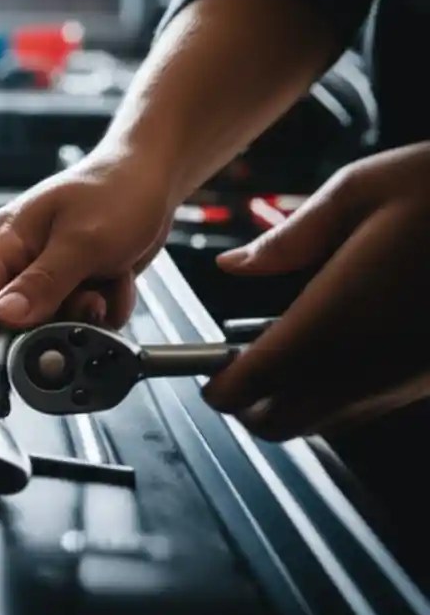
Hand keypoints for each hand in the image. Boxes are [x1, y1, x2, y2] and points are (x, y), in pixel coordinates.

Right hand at [0, 152, 177, 409]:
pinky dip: (104, 309)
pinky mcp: (67, 286)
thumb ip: (43, 282)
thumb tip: (4, 317)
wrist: (153, 175)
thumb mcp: (82, 239)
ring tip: (107, 282)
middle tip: (84, 312)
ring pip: (51, 328)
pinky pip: (78, 321)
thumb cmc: (115, 189)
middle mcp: (14, 263)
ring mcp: (41, 277)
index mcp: (2, 244)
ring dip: (86, 316)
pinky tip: (115, 278)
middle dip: (52, 328)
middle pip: (10, 327)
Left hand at [204, 142, 429, 439]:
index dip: (217, 384)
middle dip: (251, 403)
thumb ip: (288, 238)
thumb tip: (235, 265)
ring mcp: (406, 382)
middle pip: (279, 426)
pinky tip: (348, 339)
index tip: (208, 370)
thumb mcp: (359, 189)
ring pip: (325, 424)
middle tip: (243, 361)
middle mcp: (367, 365)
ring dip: (296, 398)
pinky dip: (341, 390)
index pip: (248, 387)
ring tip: (295, 341)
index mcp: (334, 319)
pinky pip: (369, 406)